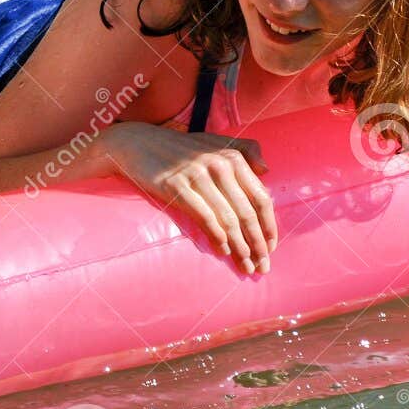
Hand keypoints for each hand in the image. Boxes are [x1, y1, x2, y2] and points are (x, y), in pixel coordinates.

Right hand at [102, 122, 276, 274]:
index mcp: (232, 156)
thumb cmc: (179, 148)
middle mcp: (218, 165)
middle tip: (262, 266)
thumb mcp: (214, 142)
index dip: (269, 226)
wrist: (137, 143)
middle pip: (247, 212)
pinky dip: (216, 236)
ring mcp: (197, 175)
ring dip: (240, 247)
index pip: (260, 197)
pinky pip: (203, 216)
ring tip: (245, 265)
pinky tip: (223, 250)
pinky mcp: (176, 186)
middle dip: (258, 243)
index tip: (271, 247)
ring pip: (227, 219)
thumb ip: (244, 150)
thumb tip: (266, 170)